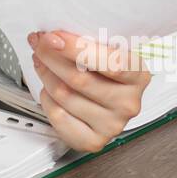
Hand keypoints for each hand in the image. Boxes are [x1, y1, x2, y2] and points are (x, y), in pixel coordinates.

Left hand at [26, 30, 151, 152]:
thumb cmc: (104, 70)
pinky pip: (58, 116)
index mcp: (137, 75)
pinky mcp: (93, 140)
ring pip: (65, 95)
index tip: (53, 37)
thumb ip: (87, 42)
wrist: (111, 98)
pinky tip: (49, 89)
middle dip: (51, 57)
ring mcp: (112, 125)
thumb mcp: (107, 50)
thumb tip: (51, 36)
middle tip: (39, 43)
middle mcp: (128, 103)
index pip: (110, 63)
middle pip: (79, 79)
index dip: (76, 49)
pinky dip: (47, 99)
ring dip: (46, 74)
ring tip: (41, 62)